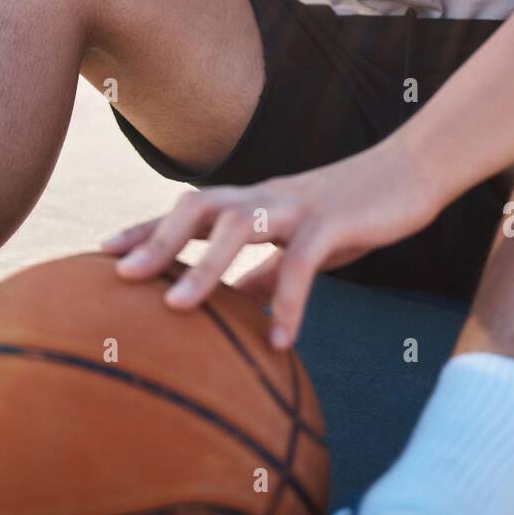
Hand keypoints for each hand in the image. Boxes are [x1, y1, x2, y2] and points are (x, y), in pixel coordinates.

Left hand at [99, 143, 442, 350]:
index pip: (188, 209)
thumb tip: (231, 308)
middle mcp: (267, 197)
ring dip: (206, 266)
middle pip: (199, 205)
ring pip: (240, 224)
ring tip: (176, 309)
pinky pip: (302, 261)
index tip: (101, 251)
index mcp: (254, 201)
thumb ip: (264, 272)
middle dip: (158, 238)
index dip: (145, 227)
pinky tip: (279, 340)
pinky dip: (287, 301)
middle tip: (120, 276)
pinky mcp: (334, 221)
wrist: (412, 173)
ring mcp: (298, 205)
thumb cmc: (352, 212)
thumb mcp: (300, 244)